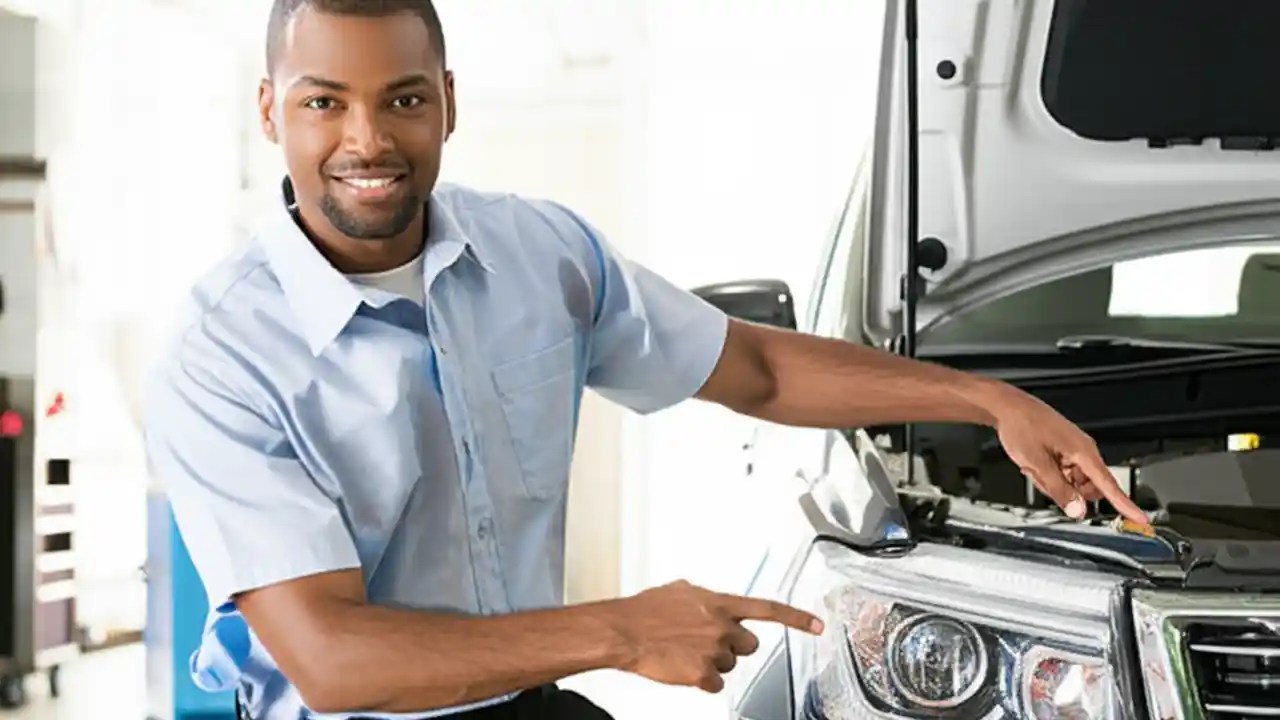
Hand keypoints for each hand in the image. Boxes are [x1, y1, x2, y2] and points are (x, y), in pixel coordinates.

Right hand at [609, 580, 822, 692]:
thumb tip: (708, 602)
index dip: (796, 618)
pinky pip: (714, 684)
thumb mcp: (680, 590)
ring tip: (686, 651)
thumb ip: (704, 597)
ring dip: (713, 662)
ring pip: (729, 665)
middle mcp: (721, 625)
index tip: (818, 626)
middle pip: (749, 645)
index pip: (768, 609)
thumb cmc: (645, 611)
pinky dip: (701, 680)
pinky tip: (683, 667)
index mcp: (718, 603)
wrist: (624, 631)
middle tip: (708, 642)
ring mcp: (713, 650)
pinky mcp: (702, 673)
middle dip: (734, 646)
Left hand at [990, 386, 1148, 526]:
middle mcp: (1083, 450)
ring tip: (1034, 467)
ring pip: (1074, 482)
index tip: (1140, 519)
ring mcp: (1073, 450)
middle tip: (1043, 478)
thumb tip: (1077, 510)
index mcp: (1083, 451)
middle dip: (1069, 491)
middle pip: (1089, 487)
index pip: (1109, 485)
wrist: (1008, 407)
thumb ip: (1059, 489)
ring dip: (1055, 482)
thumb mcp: (1037, 463)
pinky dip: (1050, 474)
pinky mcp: (1064, 451)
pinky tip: (1034, 464)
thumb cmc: (1021, 426)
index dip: (1125, 504)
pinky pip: (1064, 473)